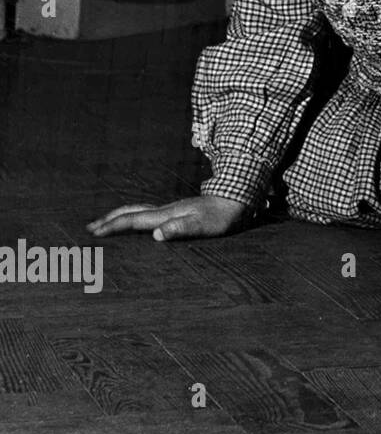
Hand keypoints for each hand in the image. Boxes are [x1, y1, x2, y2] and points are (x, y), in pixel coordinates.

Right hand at [86, 194, 247, 240]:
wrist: (237, 199)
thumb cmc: (222, 216)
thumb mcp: (204, 225)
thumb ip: (181, 229)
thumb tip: (157, 235)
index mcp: (166, 215)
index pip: (133, 221)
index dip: (113, 227)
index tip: (94, 234)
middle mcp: (165, 210)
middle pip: (131, 212)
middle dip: (109, 220)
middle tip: (90, 227)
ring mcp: (172, 209)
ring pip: (138, 210)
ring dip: (120, 216)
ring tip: (106, 222)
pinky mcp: (179, 210)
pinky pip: (149, 213)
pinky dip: (135, 216)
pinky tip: (138, 220)